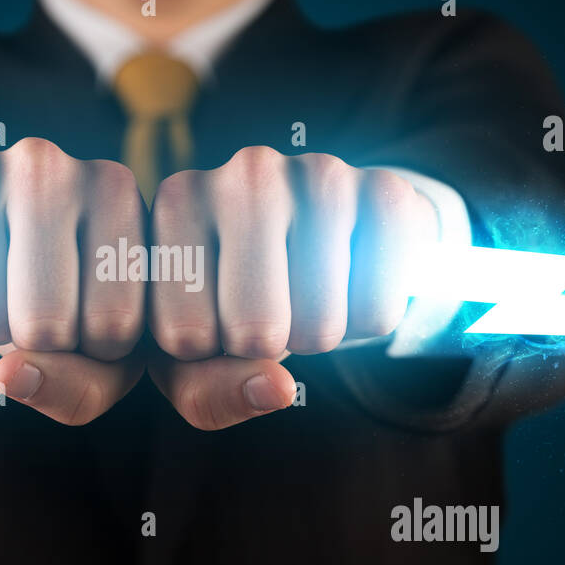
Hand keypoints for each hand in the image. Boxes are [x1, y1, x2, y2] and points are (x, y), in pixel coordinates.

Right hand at [0, 137, 146, 424]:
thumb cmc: (70, 294)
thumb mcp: (108, 348)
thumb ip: (83, 385)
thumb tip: (7, 374)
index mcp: (114, 189)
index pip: (115, 326)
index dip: (101, 350)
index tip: (95, 313)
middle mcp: (47, 165)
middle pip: (45, 325)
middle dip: (40, 347)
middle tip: (39, 308)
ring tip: (1, 295)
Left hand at [148, 146, 438, 429]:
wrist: (331, 236)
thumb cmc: (238, 297)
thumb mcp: (193, 353)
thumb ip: (206, 391)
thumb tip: (276, 389)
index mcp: (178, 202)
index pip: (182, 337)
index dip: (204, 354)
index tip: (212, 317)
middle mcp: (242, 172)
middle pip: (254, 333)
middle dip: (265, 350)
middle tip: (269, 311)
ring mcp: (317, 173)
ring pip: (319, 327)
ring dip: (318, 337)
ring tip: (307, 294)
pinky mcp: (385, 188)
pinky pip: (378, 311)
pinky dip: (368, 320)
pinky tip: (352, 279)